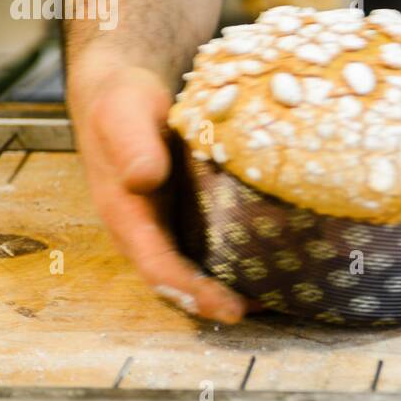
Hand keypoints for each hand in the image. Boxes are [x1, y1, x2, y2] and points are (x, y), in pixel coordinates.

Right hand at [67, 58, 248, 323]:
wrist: (122, 90)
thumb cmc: (121, 102)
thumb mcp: (123, 115)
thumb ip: (132, 145)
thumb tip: (145, 179)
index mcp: (126, 217)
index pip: (159, 269)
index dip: (193, 292)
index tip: (230, 308)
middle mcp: (146, 231)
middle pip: (181, 282)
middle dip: (219, 301)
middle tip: (267, 310)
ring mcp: (166, 225)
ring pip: (196, 269)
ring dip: (232, 287)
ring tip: (279, 296)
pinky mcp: (185, 213)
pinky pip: (210, 245)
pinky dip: (237, 258)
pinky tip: (273, 259)